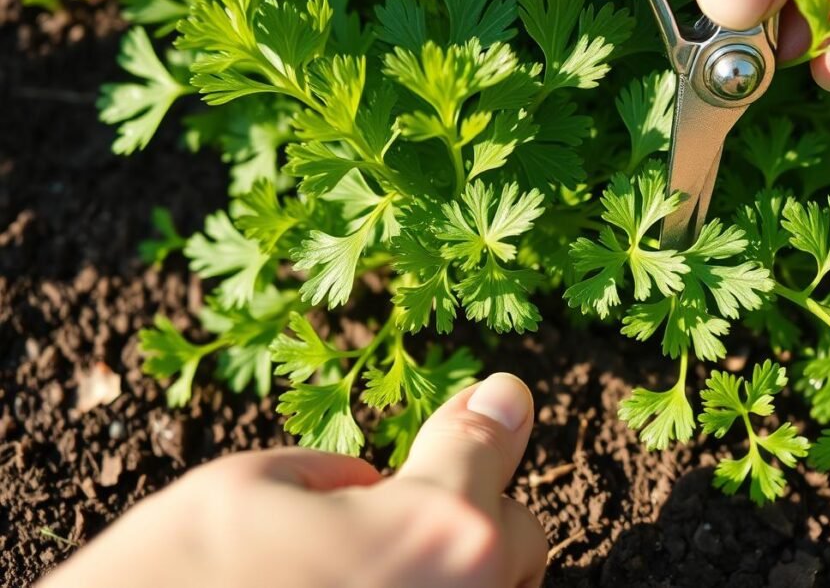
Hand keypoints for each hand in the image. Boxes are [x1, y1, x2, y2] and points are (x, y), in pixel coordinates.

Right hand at [38, 373, 545, 587]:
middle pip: (517, 536)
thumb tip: (373, 484)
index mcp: (432, 525)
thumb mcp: (242, 486)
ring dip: (460, 570)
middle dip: (475, 510)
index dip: (490, 415)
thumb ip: (336, 474)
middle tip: (411, 508)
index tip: (501, 400)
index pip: (485, 447)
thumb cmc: (171, 583)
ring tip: (379, 569)